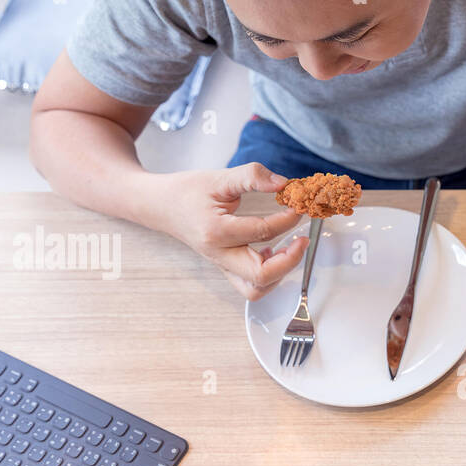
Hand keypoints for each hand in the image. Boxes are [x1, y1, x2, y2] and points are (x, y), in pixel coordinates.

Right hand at [156, 163, 309, 299]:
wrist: (163, 206)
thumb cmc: (189, 192)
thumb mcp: (220, 177)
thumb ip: (252, 176)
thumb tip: (284, 184)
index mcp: (216, 231)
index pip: (262, 232)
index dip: (288, 219)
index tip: (298, 206)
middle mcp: (219, 255)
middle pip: (261, 276)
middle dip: (289, 260)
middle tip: (302, 239)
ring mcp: (222, 266)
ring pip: (256, 289)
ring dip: (279, 274)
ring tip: (288, 249)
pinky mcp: (226, 269)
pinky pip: (250, 285)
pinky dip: (268, 276)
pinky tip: (273, 253)